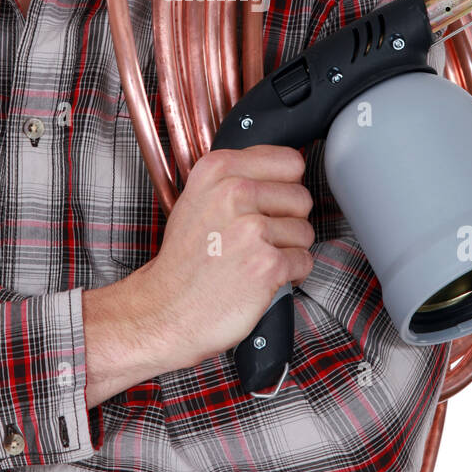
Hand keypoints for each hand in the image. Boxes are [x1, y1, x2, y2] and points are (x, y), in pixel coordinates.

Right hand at [131, 146, 315, 371]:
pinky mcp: (267, 264)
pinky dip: (289, 275)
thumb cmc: (184, 260)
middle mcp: (234, 193)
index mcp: (218, 169)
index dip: (284, 186)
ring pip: (306, 230)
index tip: (269, 204)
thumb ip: (238, 176)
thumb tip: (286, 169)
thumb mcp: (197, 197)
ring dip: (288, 249)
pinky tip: (261, 277)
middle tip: (257, 238)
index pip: (290, 161)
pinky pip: (305, 261)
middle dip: (288, 221)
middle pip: (301, 196)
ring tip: (254, 258)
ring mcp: (252, 229)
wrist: (166, 309)